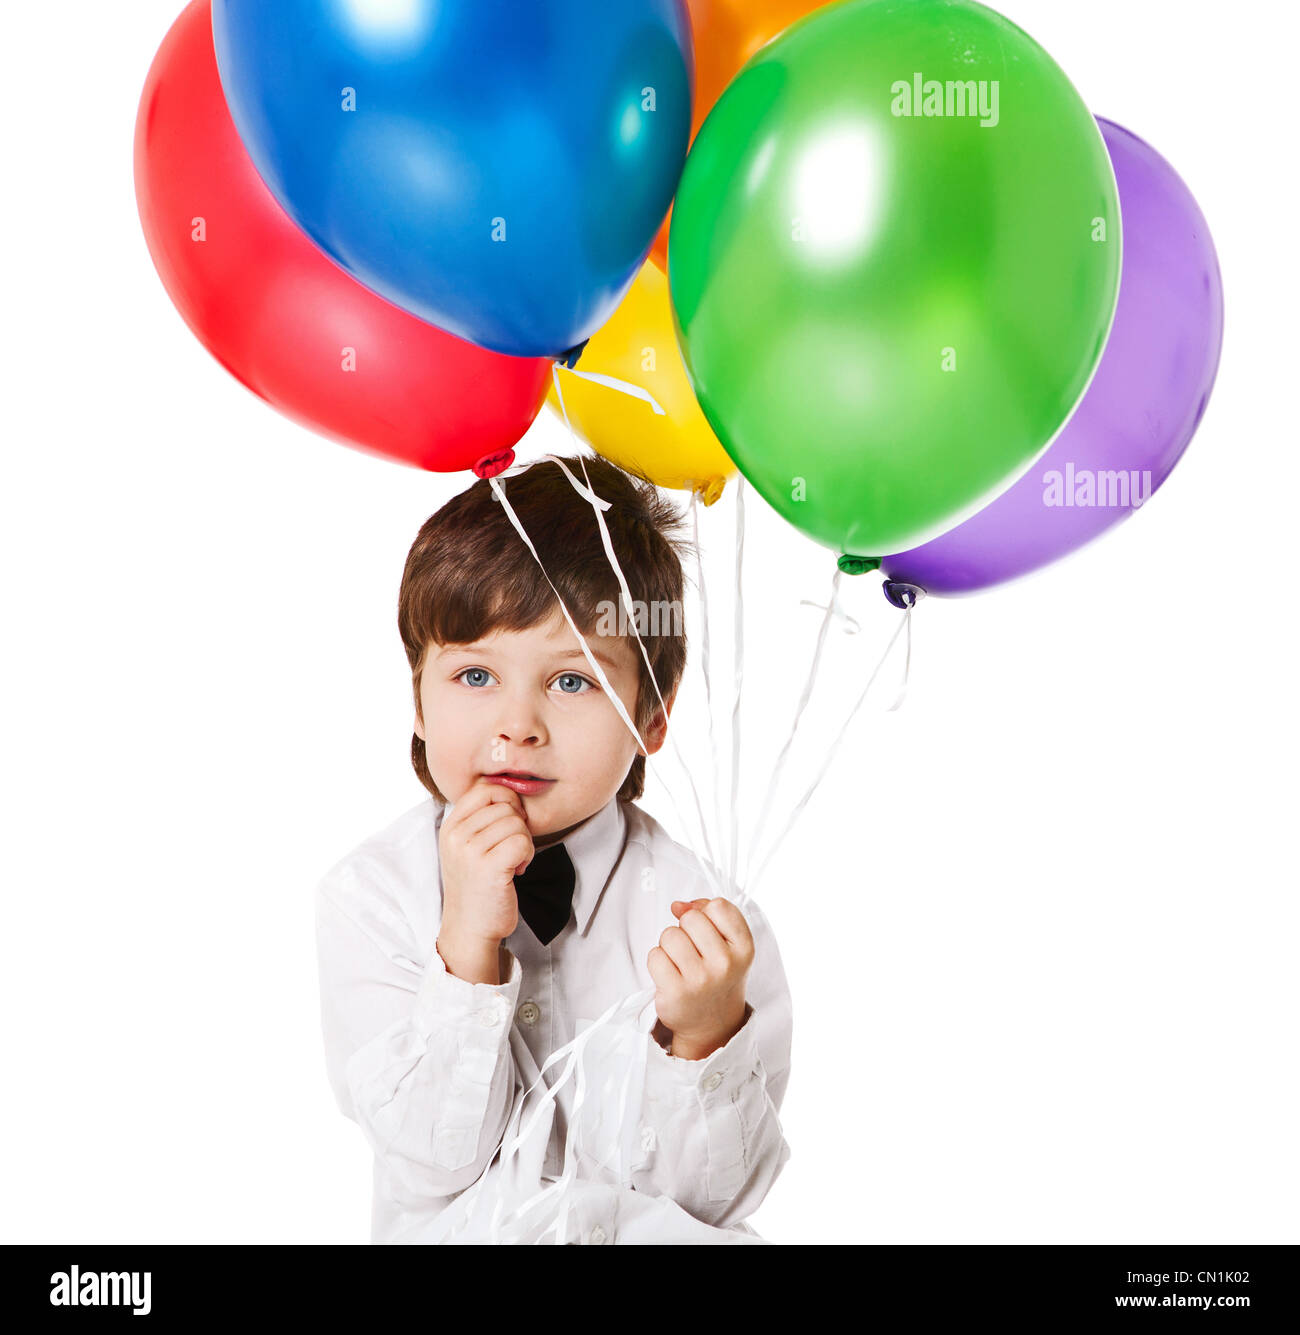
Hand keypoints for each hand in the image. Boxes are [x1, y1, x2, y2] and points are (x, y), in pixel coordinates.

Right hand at [437, 777, 533, 977]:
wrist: (470, 929)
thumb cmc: (477, 887)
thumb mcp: (466, 847)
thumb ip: (481, 819)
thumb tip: (512, 788)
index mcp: (450, 826)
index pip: (484, 788)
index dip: (507, 800)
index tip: (510, 823)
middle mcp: (456, 835)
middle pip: (505, 804)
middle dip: (518, 825)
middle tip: (510, 850)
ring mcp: (470, 851)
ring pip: (517, 823)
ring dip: (524, 843)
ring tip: (511, 863)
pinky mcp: (489, 867)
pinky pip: (522, 841)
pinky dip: (527, 855)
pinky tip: (517, 870)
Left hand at [647, 897, 753, 1060]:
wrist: (713, 1021)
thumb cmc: (717, 973)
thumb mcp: (728, 942)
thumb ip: (707, 912)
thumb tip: (677, 906)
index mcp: (744, 948)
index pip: (718, 906)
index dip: (706, 913)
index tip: (708, 931)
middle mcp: (726, 964)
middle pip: (690, 918)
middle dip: (685, 929)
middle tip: (693, 951)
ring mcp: (701, 980)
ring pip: (669, 935)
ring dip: (669, 945)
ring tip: (681, 963)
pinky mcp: (676, 993)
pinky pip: (655, 955)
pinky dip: (658, 962)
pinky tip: (670, 975)